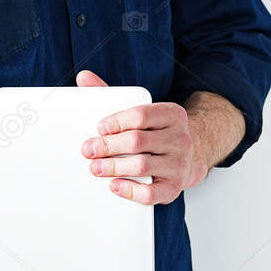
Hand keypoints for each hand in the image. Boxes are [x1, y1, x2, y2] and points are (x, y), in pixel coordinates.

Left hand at [76, 69, 207, 204]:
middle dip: (108, 146)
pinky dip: (129, 190)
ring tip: (96, 167)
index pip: (141, 115)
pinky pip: (150, 193)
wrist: (186, 158)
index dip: (117, 121)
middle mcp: (180, 138)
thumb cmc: (155, 133)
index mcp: (172, 114)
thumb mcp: (142, 112)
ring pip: (142, 165)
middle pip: (137, 141)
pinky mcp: (173, 187)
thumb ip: (113, 95)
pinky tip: (114, 185)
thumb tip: (84, 77)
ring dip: (113, 167)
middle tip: (89, 150)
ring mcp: (179, 164)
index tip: (100, 128)